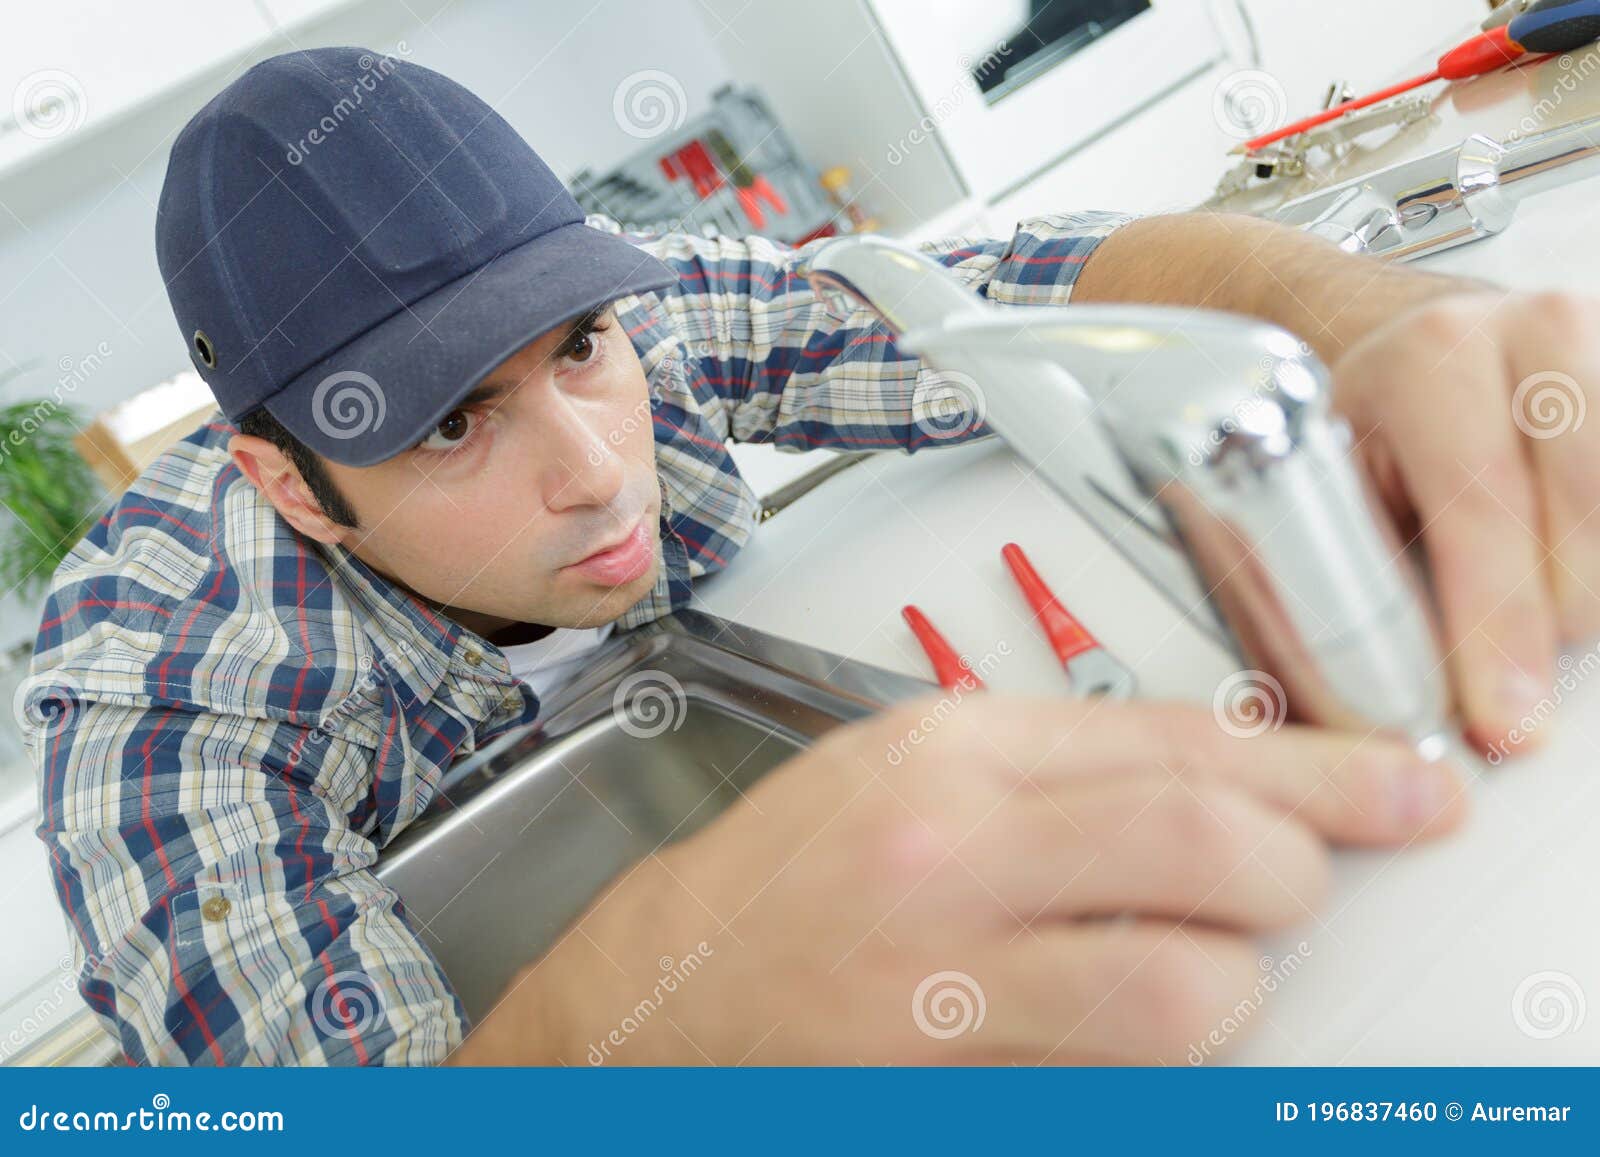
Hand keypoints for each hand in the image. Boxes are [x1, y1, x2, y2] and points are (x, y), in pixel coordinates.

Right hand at [454, 692, 1465, 1065]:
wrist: (666, 985)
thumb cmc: (785, 873)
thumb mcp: (913, 765)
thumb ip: (1065, 759)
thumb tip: (1223, 774)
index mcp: (955, 744)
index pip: (1182, 735)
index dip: (1321, 766)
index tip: (1396, 783)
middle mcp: (956, 838)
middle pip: (1208, 840)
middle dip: (1302, 867)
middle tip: (1308, 880)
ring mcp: (948, 957)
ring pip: (1188, 983)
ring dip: (1236, 982)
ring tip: (1208, 968)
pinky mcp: (945, 1060)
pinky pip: (1118, 1068)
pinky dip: (1164, 1049)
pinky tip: (1137, 1018)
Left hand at [1332, 290, 1599, 751]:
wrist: (1435, 353)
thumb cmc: (1383, 433)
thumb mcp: (1336, 490)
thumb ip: (1350, 581)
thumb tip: (1373, 702)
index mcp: (1431, 358)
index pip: (1477, 508)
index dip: (1494, 627)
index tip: (1505, 720)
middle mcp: (1537, 330)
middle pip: (1583, 519)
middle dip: (1552, 622)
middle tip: (1512, 674)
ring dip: (1587, 590)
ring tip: (1539, 604)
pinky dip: (1598, 563)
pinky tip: (1569, 575)